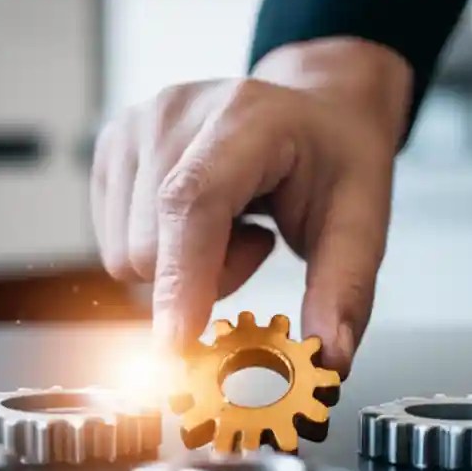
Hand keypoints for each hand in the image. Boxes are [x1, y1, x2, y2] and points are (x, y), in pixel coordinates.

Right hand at [90, 38, 411, 377]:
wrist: (311, 110)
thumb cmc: (334, 158)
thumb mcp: (361, 219)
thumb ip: (346, 291)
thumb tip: (330, 360)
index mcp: (246, 118)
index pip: (193, 203)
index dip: (182, 280)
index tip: (179, 346)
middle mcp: (175, 114)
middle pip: (151, 249)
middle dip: (205, 278)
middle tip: (255, 241)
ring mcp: (134, 127)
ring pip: (126, 258)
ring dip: (182, 267)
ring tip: (231, 223)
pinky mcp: (110, 149)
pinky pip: (112, 246)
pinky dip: (159, 252)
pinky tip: (203, 216)